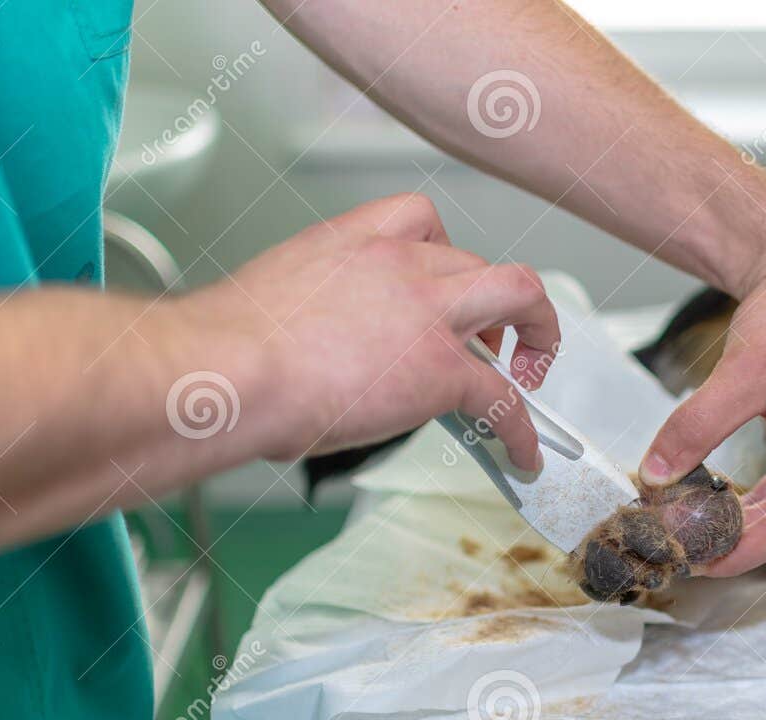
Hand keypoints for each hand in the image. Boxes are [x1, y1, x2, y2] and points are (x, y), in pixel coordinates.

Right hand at [177, 193, 557, 468]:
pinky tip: (521, 453)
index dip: (443, 254)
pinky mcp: (443, 369)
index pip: (419, 219)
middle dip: (490, 302)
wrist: (228, 370)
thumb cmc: (228, 350)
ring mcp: (428, 313)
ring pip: (518, 296)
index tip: (443, 286)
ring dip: (537, 333)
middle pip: (477, 263)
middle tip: (487, 340)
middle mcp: (398, 265)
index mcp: (349, 242)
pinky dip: (521, 429)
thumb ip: (314, 316)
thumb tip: (316, 357)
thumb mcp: (275, 303)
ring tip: (531, 375)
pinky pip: (504, 399)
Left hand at [639, 229, 765, 575]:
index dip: (742, 548)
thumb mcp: (742, 373)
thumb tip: (654, 475)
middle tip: (678, 552)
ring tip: (683, 536)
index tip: (698, 565)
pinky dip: (740, 500)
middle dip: (733, 539)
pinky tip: (702, 510)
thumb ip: (697, 427)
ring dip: (734, 524)